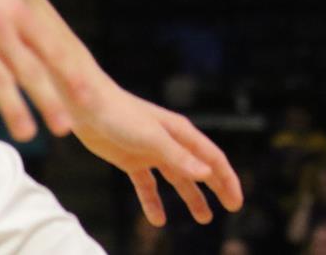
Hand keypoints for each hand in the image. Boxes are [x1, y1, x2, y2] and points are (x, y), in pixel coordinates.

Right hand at [0, 0, 85, 141]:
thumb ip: (24, 26)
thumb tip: (46, 47)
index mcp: (21, 15)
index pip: (52, 50)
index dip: (70, 75)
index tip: (88, 97)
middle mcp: (2, 29)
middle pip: (30, 70)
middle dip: (50, 101)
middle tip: (65, 128)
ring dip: (14, 110)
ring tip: (28, 135)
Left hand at [73, 82, 242, 225]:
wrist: (88, 106)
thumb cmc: (122, 115)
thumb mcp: (152, 138)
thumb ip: (178, 157)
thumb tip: (206, 174)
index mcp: (182, 133)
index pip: (213, 159)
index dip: (227, 180)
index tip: (236, 201)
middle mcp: (171, 142)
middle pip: (200, 169)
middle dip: (217, 188)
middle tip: (232, 207)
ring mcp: (152, 152)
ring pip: (178, 179)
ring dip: (191, 197)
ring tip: (204, 218)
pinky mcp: (132, 160)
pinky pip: (147, 185)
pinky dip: (153, 202)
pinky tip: (158, 220)